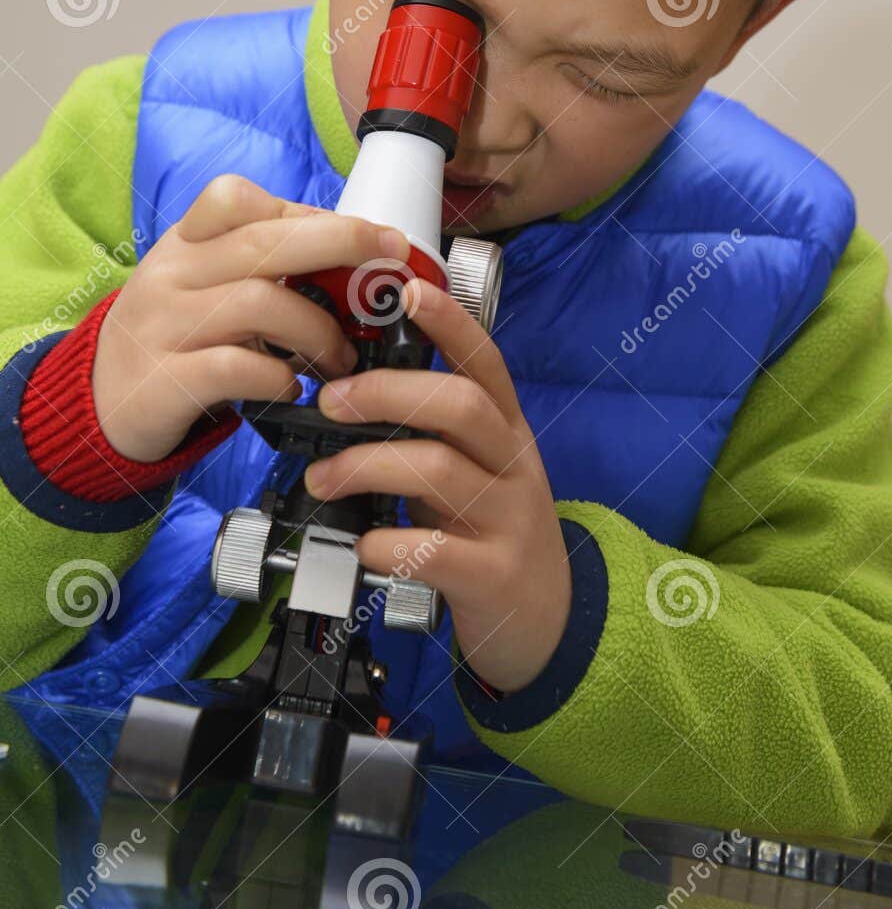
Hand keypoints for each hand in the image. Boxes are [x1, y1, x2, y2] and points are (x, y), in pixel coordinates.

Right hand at [91, 174, 409, 462]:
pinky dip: (278, 377)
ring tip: (339, 357)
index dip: (303, 211)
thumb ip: (261, 264)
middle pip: (265, 242)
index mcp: (186, 243)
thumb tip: (351, 255)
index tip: (356, 235)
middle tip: (388, 265)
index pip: (234, 197)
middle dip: (342, 244)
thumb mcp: (203, 284)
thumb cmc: (175, 336)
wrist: (99, 403)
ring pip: (259, 304)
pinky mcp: (165, 381)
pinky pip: (236, 368)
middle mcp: (172, 275)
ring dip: (319, 331)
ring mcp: (165, 326)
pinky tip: (293, 387)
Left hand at [306, 273, 571, 694]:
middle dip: (389, 393)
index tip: (408, 290)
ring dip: (370, 466)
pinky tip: (364, 546)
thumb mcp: (474, 469)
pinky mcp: (493, 574)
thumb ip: (430, 432)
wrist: (550, 618)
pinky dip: (390, 544)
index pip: (483, 361)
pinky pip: (436, 551)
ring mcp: (507, 519)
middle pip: (460, 405)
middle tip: (332, 402)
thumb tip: (349, 393)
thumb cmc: (493, 530)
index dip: (449, 322)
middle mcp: (511, 464)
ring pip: (442, 470)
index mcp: (505, 430)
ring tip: (324, 478)